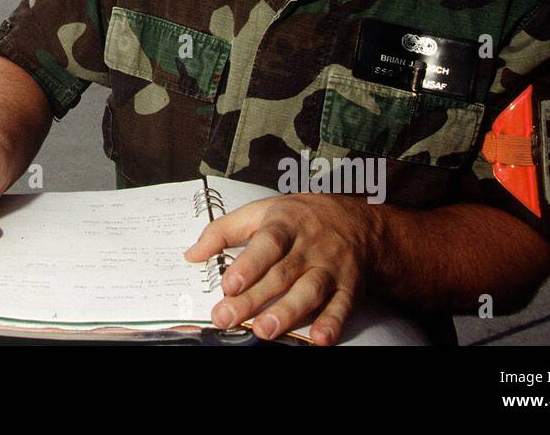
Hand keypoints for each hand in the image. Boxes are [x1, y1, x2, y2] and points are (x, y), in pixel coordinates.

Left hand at [183, 193, 380, 345]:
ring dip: (288, 312)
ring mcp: (330, 268)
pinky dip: (333, 323)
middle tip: (228, 318)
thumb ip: (223, 230)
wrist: (357, 221)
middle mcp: (309, 247)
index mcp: (285, 224)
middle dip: (254, 298)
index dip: (248, 265)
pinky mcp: (349, 287)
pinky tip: (321, 339)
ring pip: (310, 290)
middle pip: (281, 274)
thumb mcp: (261, 211)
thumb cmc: (300, 217)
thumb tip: (191, 254)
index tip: (228, 285)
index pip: (267, 244)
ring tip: (264, 330)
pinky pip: (342, 306)